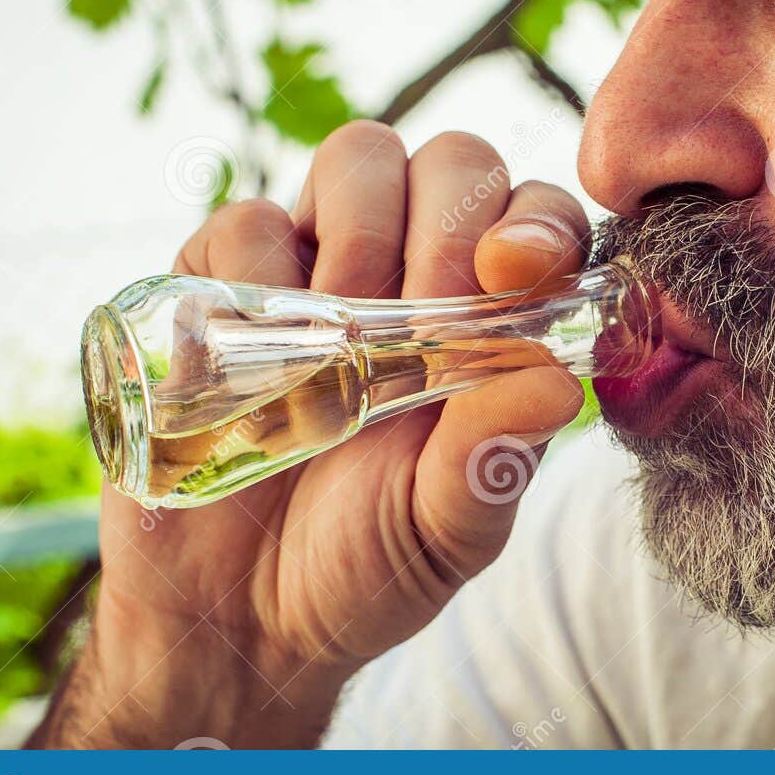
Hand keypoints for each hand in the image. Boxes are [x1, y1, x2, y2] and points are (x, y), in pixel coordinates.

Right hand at [30, 124, 589, 747]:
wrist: (228, 619)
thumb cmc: (361, 569)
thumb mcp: (444, 534)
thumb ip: (493, 462)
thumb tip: (556, 385)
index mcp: (487, 324)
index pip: (539, 218)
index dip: (539, 225)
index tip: (512, 276)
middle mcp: (412, 274)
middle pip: (454, 160)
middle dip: (449, 220)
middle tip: (420, 320)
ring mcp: (316, 266)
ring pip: (358, 155)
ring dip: (359, 236)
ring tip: (339, 344)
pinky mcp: (219, 278)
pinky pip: (245, 218)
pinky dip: (256, 275)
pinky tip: (255, 358)